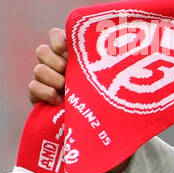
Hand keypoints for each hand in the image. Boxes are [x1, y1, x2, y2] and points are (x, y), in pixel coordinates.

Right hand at [28, 27, 132, 172]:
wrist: (104, 136)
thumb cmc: (114, 105)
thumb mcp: (117, 83)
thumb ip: (116, 66)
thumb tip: (141, 50)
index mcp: (76, 58)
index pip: (57, 36)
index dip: (59, 39)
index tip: (68, 48)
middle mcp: (59, 67)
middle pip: (43, 51)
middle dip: (55, 60)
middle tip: (70, 72)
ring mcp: (48, 83)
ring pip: (39, 68)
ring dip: (52, 77)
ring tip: (67, 89)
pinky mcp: (40, 99)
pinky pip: (32, 87)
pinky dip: (43, 91)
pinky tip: (57, 100)